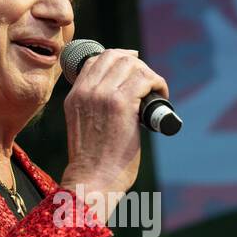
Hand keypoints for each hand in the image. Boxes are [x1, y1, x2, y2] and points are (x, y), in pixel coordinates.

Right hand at [60, 49, 166, 218]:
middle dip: (136, 65)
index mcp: (74, 96)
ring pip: (131, 65)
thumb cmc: (93, 163)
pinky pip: (145, 79)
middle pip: (115, 56)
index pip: (96, 60)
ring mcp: (102, 95)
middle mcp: (86, 91)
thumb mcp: (82, 127)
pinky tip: (161, 97)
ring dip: (149, 75)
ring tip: (156, 91)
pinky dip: (158, 84)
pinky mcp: (122, 105)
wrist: (92, 181)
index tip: (134, 70)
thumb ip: (93, 109)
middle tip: (148, 83)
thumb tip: (120, 100)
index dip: (118, 60)